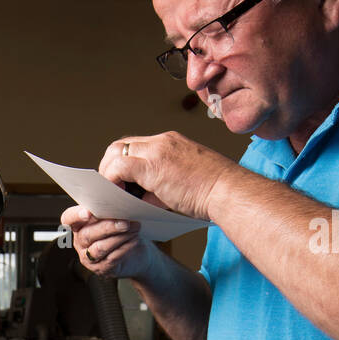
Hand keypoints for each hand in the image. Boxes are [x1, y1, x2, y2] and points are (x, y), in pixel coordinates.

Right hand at [61, 206, 152, 278]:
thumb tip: (118, 188)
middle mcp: (81, 242)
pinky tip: (134, 240)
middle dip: (107, 226)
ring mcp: (89, 257)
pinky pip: (112, 258)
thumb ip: (111, 205)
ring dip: (119, 237)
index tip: (88, 212)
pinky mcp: (102, 268)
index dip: (75, 215)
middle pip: (87, 234)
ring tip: (134, 228)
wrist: (136, 254)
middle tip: (125, 221)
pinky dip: (125, 248)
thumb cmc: (123, 231)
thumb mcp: (115, 216)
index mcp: (79, 225)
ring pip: (100, 248)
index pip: (68, 219)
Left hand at [98, 131, 235, 221]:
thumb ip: (159, 185)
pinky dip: (113, 182)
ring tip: (114, 195)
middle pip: (121, 145)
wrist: (229, 192)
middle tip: (111, 188)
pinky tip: (119, 197)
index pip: (136, 145)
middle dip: (110, 166)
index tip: (122, 183)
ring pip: (116, 153)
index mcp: (171, 142)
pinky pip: (119, 168)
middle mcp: (162, 141)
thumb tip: (140, 198)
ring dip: (109, 175)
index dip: (123, 163)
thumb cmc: (213, 193)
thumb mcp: (182, 182)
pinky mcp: (153, 165)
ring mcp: (157, 150)